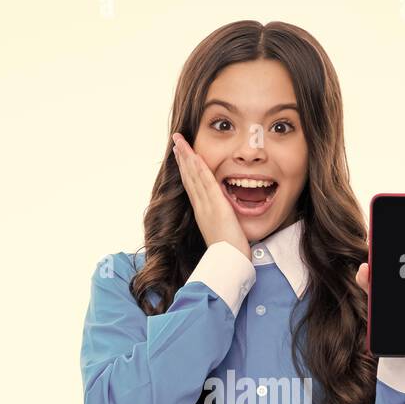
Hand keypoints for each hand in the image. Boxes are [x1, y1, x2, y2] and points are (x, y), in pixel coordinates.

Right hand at [171, 132, 248, 258]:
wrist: (228, 263)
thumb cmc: (228, 251)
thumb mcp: (221, 231)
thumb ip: (220, 220)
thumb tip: (223, 215)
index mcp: (202, 211)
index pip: (192, 185)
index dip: (185, 168)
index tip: (181, 154)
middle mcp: (201, 206)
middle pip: (188, 177)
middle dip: (182, 157)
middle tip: (176, 140)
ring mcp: (207, 206)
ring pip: (194, 177)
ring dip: (187, 157)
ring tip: (180, 142)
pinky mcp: (217, 207)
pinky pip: (207, 184)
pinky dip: (201, 169)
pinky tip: (195, 156)